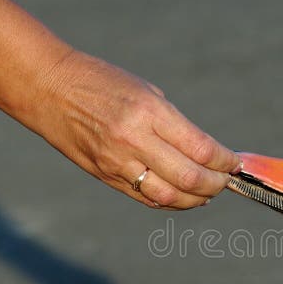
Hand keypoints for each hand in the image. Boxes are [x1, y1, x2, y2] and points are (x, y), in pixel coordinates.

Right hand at [34, 50, 240, 208]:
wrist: (48, 88)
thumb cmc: (102, 82)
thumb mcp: (146, 92)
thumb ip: (174, 125)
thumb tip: (205, 155)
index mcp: (150, 112)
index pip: (202, 149)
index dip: (226, 162)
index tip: (235, 163)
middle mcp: (135, 140)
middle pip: (190, 178)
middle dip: (216, 184)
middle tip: (226, 181)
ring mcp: (118, 162)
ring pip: (169, 196)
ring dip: (196, 199)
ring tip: (208, 192)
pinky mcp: (105, 176)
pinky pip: (146, 198)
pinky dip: (170, 201)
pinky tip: (183, 196)